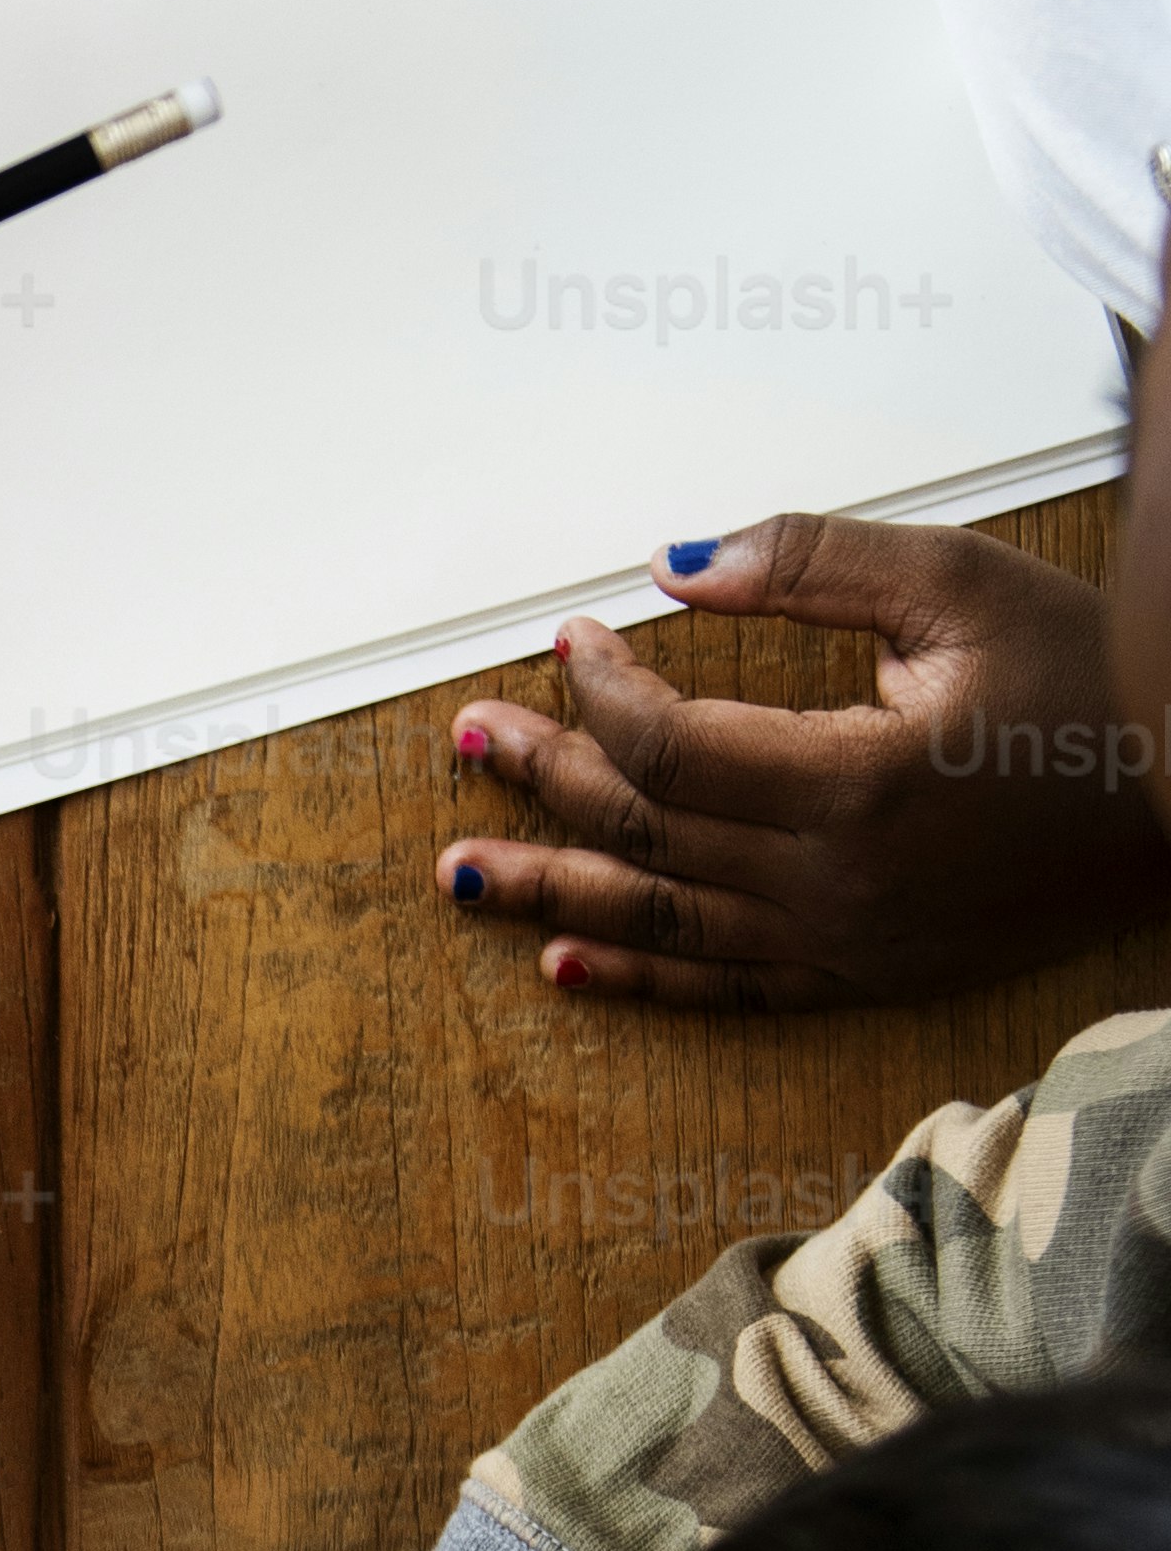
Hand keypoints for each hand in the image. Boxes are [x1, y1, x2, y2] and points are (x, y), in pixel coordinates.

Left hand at [439, 515, 1170, 1014]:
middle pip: (645, 831)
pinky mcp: (866, 974)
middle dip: (543, 781)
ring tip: (461, 869)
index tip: (569, 643)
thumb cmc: (1090, 680)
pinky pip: (724, 987)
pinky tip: (564, 960)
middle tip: (468, 741)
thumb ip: (810, 564)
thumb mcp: (956, 584)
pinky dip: (637, 976)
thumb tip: (680, 565)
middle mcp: (838, 880)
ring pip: (661, 918)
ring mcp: (847, 941)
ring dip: (550, 889)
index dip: (599, 693)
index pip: (669, 746)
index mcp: (857, 782)